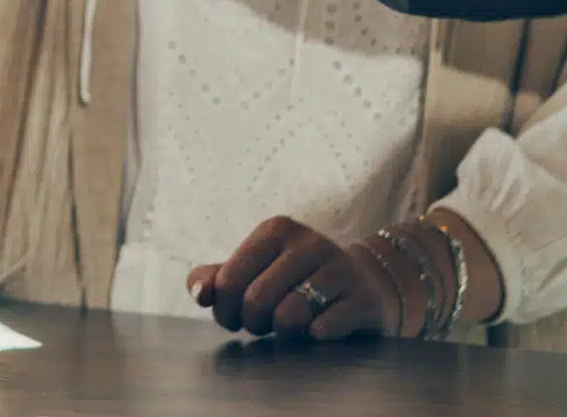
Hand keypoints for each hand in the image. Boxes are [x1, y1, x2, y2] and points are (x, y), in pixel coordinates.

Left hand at [190, 215, 396, 339]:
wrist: (367, 285)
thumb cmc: (297, 282)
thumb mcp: (255, 272)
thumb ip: (216, 279)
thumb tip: (198, 292)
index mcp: (275, 230)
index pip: (227, 281)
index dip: (224, 311)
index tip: (237, 317)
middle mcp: (308, 242)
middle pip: (255, 300)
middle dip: (253, 324)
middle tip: (263, 325)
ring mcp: (339, 268)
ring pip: (289, 315)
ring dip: (282, 333)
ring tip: (288, 326)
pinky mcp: (363, 298)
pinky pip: (324, 327)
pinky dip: (315, 336)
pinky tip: (319, 330)